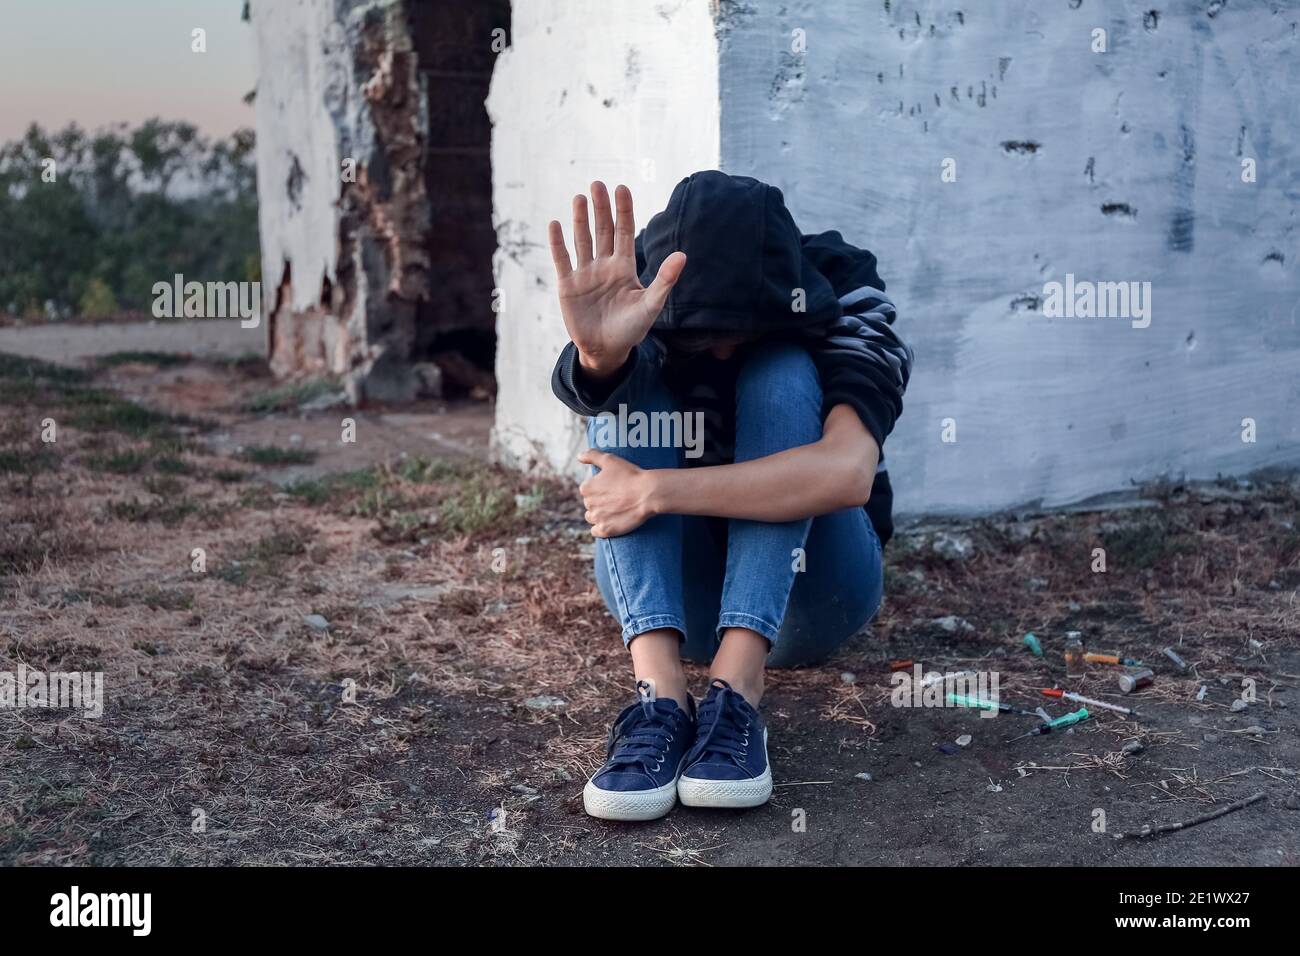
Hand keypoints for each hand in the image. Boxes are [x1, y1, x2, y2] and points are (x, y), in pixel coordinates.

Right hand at [548, 182, 685, 374]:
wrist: (606, 350)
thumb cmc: (631, 329)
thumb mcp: (650, 305)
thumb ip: (665, 280)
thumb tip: (682, 255)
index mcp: (625, 267)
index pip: (624, 232)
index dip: (623, 211)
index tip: (622, 188)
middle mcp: (604, 265)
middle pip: (602, 231)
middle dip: (600, 208)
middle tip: (597, 184)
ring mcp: (585, 274)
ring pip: (582, 240)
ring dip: (580, 219)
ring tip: (579, 197)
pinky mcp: (568, 285)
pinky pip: (562, 259)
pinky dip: (557, 243)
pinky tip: (555, 224)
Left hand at [577, 449, 657, 536]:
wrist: (648, 493)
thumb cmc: (630, 475)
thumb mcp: (610, 460)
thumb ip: (592, 456)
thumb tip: (579, 456)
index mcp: (586, 488)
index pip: (587, 490)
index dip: (600, 488)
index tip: (612, 487)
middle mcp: (588, 504)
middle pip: (590, 504)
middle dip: (600, 501)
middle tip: (617, 497)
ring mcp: (597, 519)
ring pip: (591, 517)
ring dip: (599, 515)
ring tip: (615, 510)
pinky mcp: (605, 530)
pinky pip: (596, 531)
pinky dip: (602, 528)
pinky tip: (611, 522)